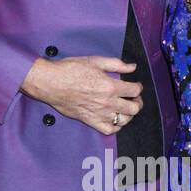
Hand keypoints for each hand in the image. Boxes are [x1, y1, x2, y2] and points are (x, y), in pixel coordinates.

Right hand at [21, 55, 142, 133]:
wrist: (52, 83)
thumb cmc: (70, 70)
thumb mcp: (95, 61)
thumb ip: (116, 64)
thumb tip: (132, 67)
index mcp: (110, 86)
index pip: (135, 91)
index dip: (138, 87)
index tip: (135, 85)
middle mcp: (107, 102)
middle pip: (134, 108)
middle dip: (137, 102)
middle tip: (134, 98)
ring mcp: (99, 114)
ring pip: (124, 121)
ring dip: (128, 115)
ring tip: (125, 108)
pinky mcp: (90, 121)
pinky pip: (109, 130)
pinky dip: (115, 127)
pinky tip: (114, 119)